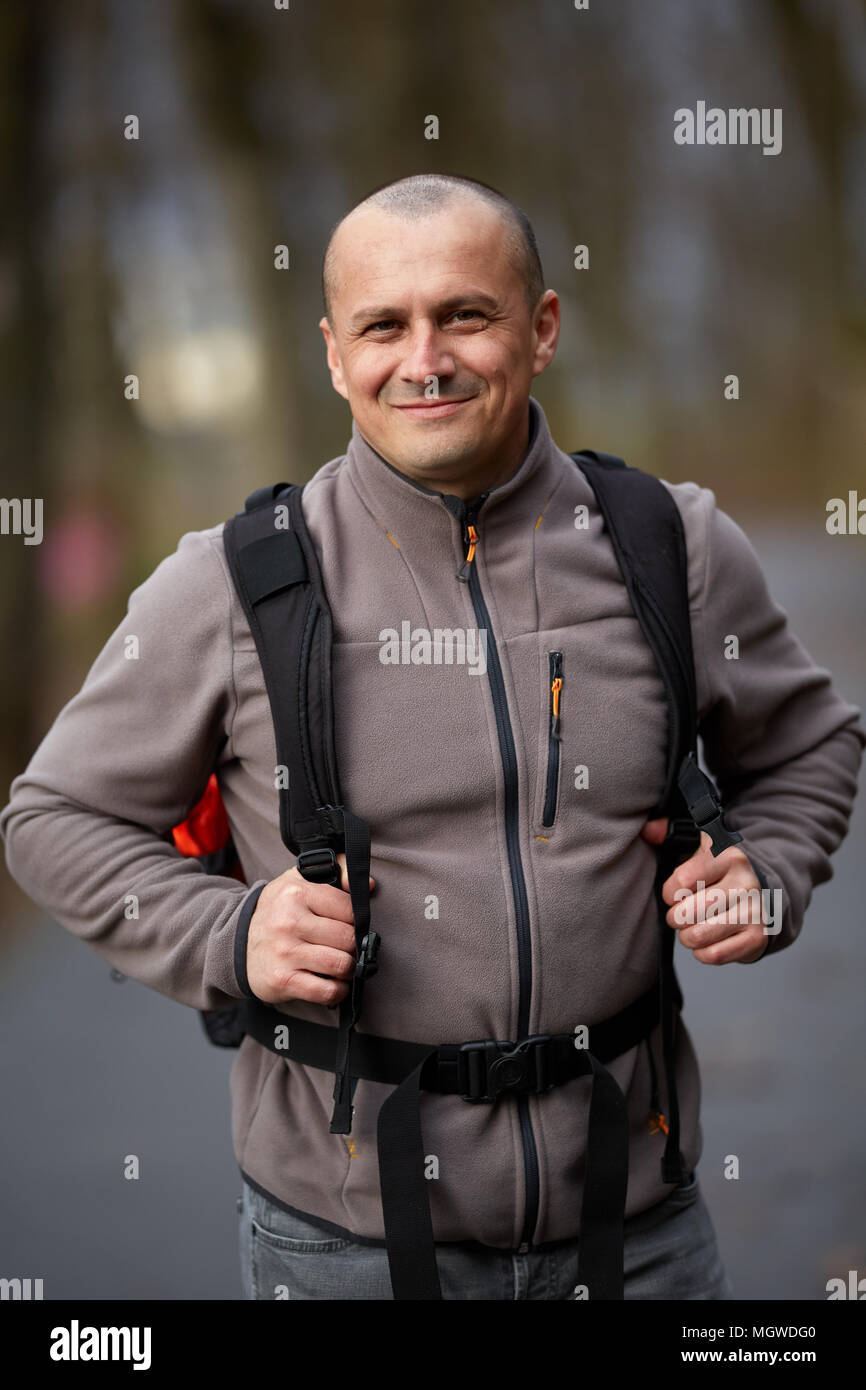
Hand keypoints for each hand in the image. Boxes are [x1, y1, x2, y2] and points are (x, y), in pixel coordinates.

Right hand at [246, 854, 375, 1004]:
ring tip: (342, 964)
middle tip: (347, 946)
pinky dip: (337, 990)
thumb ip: (338, 869)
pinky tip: (333, 982)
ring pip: (341, 964)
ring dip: (348, 969)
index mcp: (296, 893)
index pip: (350, 908)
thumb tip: (368, 885)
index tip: (348, 924)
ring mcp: (285, 952)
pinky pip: (327, 991)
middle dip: (354, 945)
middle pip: (348, 938)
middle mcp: (289, 921)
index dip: (356, 919)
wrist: (237, 943)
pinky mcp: (283, 980)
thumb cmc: (278, 910)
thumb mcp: (299, 878)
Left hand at [640, 817, 767, 963]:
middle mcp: (745, 882)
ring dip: (687, 936)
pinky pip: (714, 955)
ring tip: (692, 927)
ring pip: (698, 936)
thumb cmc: (719, 874)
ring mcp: (755, 912)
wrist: (762, 896)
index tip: (676, 892)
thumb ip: (669, 833)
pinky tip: (708, 940)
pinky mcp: (758, 938)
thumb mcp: (698, 847)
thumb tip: (648, 831)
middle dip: (675, 917)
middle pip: (686, 913)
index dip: (669, 892)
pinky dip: (703, 952)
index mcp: (728, 856)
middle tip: (682, 913)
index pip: (681, 880)